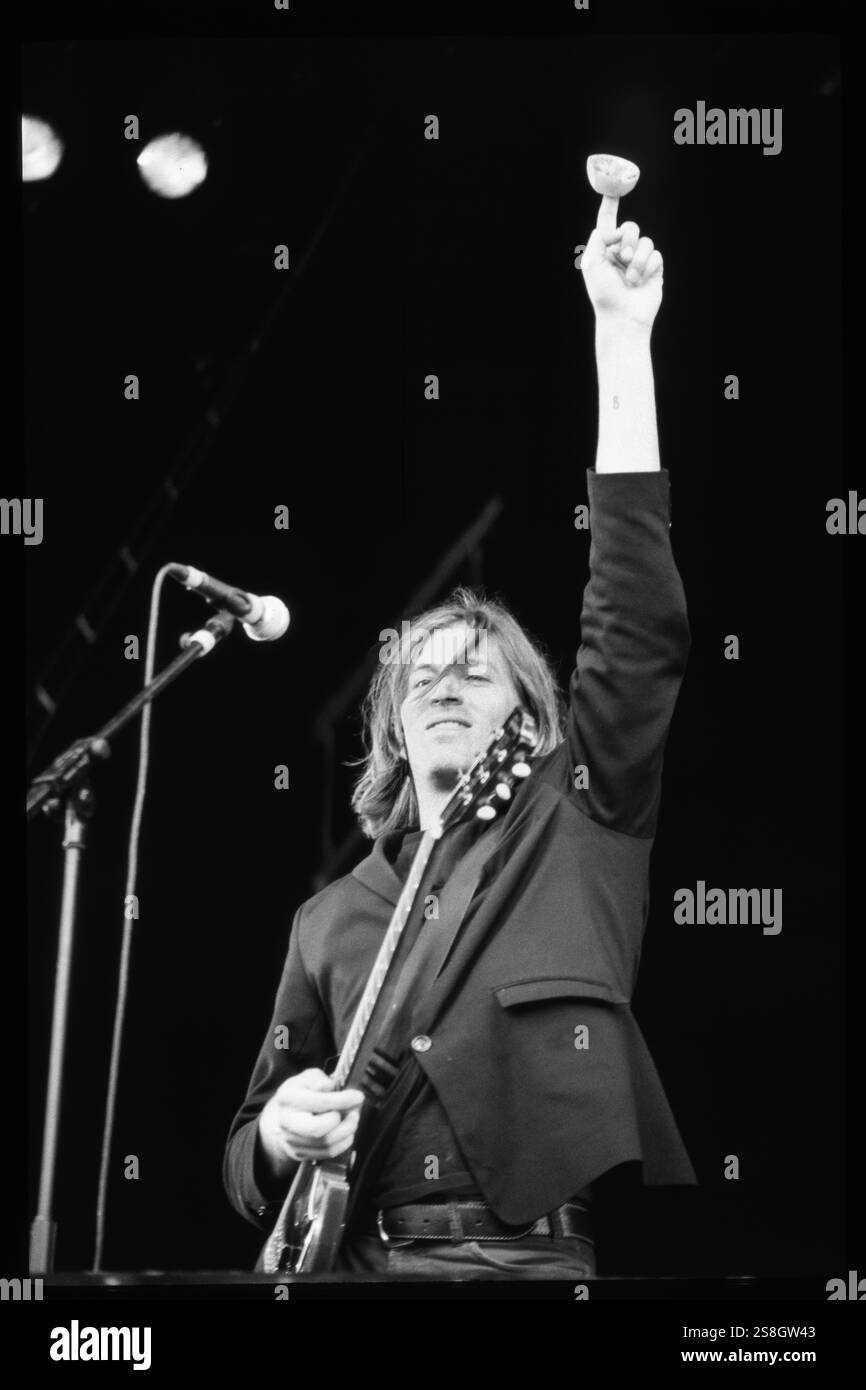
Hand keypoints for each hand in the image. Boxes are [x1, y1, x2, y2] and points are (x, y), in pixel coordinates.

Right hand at [258, 1068, 364, 1175]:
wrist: (282, 1114)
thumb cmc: (299, 1093)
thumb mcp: (307, 1078)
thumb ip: (318, 1079)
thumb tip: (327, 1085)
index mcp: (288, 1099)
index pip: (318, 1102)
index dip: (342, 1100)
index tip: (358, 1097)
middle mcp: (287, 1122)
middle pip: (318, 1129)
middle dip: (343, 1121)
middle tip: (354, 1112)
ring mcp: (291, 1141)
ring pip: (326, 1144)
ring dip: (346, 1131)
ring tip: (352, 1120)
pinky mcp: (299, 1154)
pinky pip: (327, 1153)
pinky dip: (343, 1143)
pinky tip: (346, 1131)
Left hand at [581, 203, 663, 330]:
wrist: (623, 317)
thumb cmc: (604, 293)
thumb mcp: (592, 262)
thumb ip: (599, 237)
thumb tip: (616, 230)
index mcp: (604, 250)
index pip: (608, 222)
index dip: (610, 204)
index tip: (614, 188)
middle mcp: (621, 253)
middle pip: (631, 227)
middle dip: (628, 238)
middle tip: (622, 256)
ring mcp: (638, 260)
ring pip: (645, 241)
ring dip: (637, 260)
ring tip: (631, 279)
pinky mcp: (654, 269)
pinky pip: (655, 254)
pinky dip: (647, 267)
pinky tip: (641, 282)